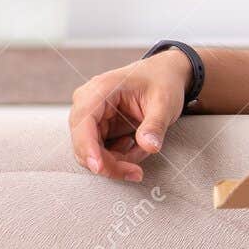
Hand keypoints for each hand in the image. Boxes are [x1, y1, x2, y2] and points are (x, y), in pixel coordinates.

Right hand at [68, 49, 190, 180]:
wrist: (164, 75)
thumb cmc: (162, 83)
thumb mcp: (164, 103)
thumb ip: (155, 125)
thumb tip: (150, 146)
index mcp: (101, 89)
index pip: (83, 121)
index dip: (87, 146)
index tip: (99, 167)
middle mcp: (88, 103)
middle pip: (84, 143)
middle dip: (109, 163)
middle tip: (136, 173)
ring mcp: (91, 117)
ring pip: (92, 152)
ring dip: (118, 161)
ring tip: (144, 150)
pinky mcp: (98, 128)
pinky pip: (102, 152)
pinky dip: (120, 157)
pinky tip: (137, 146)